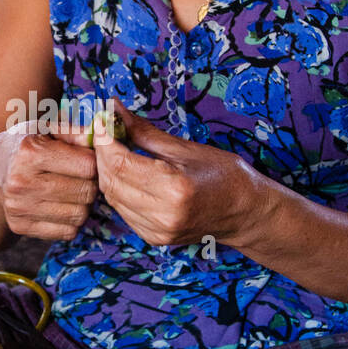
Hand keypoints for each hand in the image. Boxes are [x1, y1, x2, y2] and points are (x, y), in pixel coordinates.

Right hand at [0, 122, 97, 241]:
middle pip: (86, 192)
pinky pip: (68, 231)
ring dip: (84, 204)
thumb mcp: (45, 128)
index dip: (95, 162)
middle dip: (92, 184)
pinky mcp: (20, 226)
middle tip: (84, 177)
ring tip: (73, 190)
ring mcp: (19, 207)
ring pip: (80, 215)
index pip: (87, 166)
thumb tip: (104, 140)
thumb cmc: (25, 145)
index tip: (89, 159)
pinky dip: (72, 220)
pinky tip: (62, 206)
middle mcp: (21, 181)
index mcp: (30, 152)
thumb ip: (76, 133)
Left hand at [92, 100, 257, 247]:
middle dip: (102, 154)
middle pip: (111, 180)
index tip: (102, 120)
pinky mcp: (154, 238)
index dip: (104, 140)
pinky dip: (118, 190)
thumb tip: (115, 110)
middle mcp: (163, 214)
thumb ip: (144, 132)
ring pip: (112, 197)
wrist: (245, 213)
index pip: (120, 162)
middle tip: (105, 132)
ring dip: (108, 172)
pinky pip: (122, 210)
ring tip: (115, 150)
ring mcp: (157, 231)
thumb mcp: (186, 148)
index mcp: (174, 188)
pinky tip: (127, 174)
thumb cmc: (225, 176)